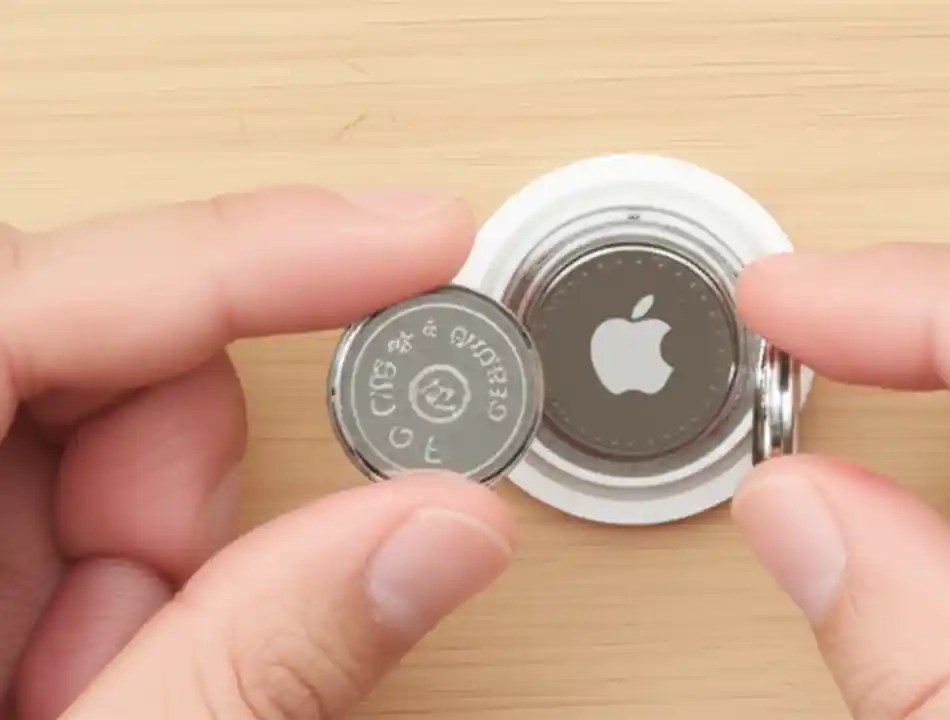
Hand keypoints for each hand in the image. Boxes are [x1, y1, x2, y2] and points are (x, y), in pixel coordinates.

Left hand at [0, 188, 515, 719]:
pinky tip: (107, 678)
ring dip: (165, 554)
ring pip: (95, 435)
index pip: (25, 296)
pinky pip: (73, 507)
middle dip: (189, 463)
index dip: (235, 250)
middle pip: (80, 349)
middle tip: (246, 586)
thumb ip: (260, 660)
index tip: (406, 243)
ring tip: (147, 687)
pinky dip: (137, 584)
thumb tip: (445, 527)